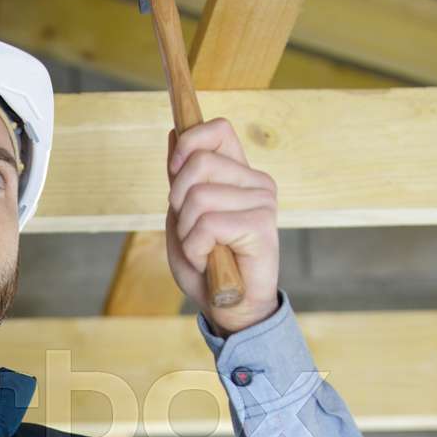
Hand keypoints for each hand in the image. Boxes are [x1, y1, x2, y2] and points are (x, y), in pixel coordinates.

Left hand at [165, 117, 279, 335]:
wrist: (229, 306)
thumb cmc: (206, 262)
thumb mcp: (182, 214)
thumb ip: (180, 176)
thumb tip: (174, 132)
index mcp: (239, 174)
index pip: (218, 129)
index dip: (189, 141)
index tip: (173, 169)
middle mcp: (256, 182)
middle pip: (198, 163)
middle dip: (178, 200)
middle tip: (190, 230)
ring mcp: (262, 202)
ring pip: (198, 197)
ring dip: (186, 231)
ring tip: (203, 249)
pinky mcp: (261, 225)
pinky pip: (207, 225)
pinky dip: (195, 248)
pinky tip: (209, 260)